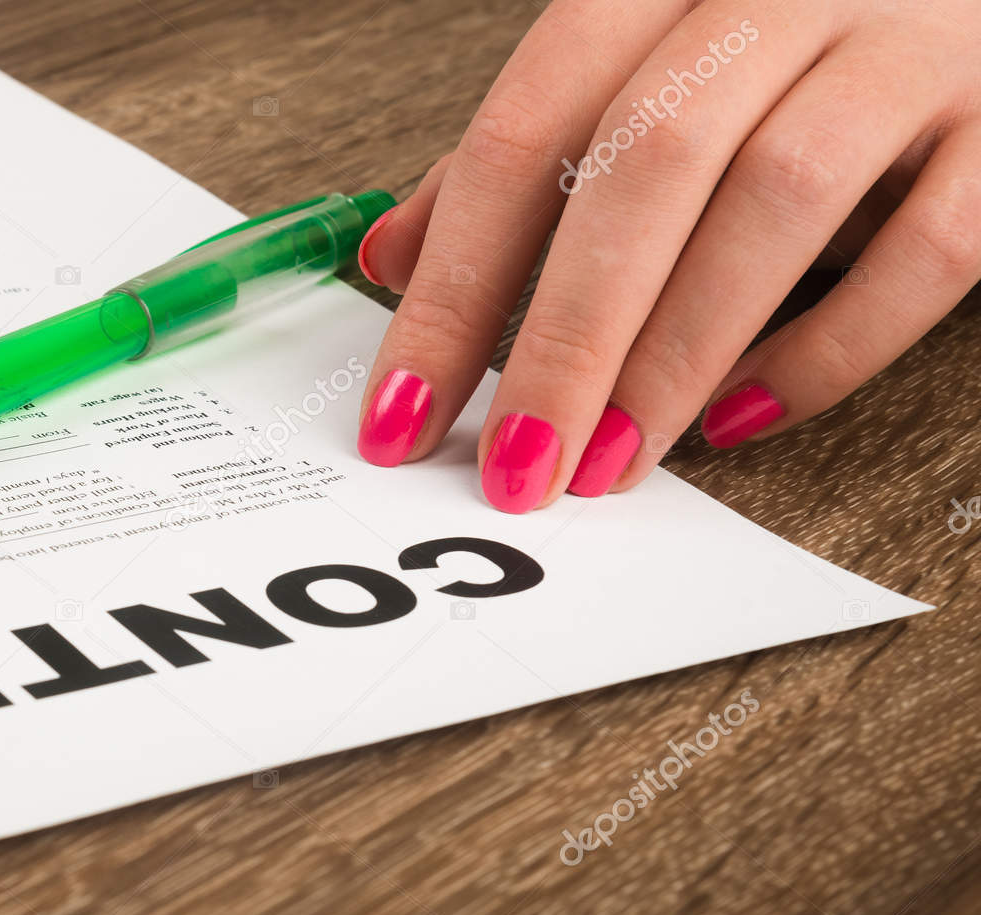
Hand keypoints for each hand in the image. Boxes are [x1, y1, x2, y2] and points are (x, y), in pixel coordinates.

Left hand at [355, 0, 980, 511]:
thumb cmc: (792, 41)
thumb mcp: (642, 69)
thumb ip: (526, 155)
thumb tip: (393, 258)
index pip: (526, 126)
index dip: (454, 280)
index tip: (401, 410)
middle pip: (644, 159)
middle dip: (564, 336)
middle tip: (516, 467)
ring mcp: (918, 39)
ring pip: (779, 196)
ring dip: (676, 353)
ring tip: (608, 465)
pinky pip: (929, 248)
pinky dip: (826, 349)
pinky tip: (739, 419)